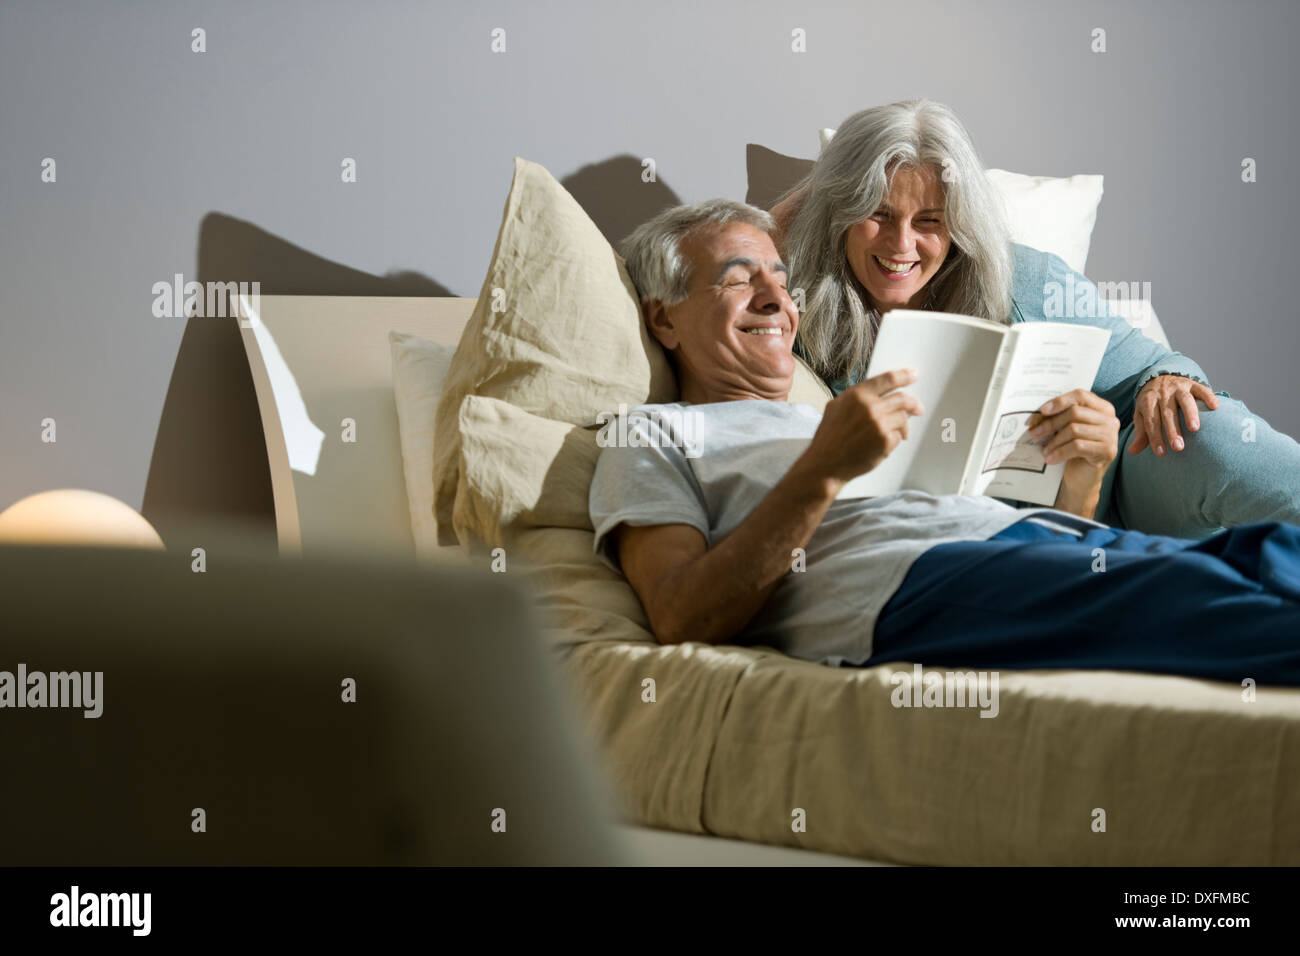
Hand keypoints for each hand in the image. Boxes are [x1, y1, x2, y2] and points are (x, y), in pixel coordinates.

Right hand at [807, 367, 924, 484]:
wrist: (825, 464)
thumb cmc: (829, 438)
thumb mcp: (835, 407)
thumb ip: (856, 397)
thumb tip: (876, 392)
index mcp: (857, 395)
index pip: (889, 379)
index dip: (905, 376)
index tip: (913, 375)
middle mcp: (870, 407)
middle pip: (903, 399)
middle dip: (914, 404)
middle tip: (918, 408)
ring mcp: (879, 425)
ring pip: (904, 418)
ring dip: (904, 425)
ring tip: (900, 431)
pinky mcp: (885, 442)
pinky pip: (899, 436)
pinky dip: (895, 439)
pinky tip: (884, 443)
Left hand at [1026, 389, 1119, 492]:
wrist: (1082, 479)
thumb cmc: (1074, 452)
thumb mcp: (1067, 430)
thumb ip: (1061, 417)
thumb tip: (1038, 413)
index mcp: (1102, 408)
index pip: (1081, 395)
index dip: (1060, 401)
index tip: (1042, 411)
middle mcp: (1110, 420)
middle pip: (1075, 413)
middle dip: (1051, 423)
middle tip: (1034, 433)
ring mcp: (1111, 435)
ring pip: (1074, 430)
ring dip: (1054, 441)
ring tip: (1044, 450)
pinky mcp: (1107, 451)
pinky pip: (1077, 446)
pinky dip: (1060, 452)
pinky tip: (1050, 458)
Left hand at [1129, 374, 1219, 456]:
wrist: (1158, 377)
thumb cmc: (1150, 402)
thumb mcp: (1141, 414)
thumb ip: (1141, 433)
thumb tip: (1132, 452)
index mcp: (1148, 402)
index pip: (1151, 421)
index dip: (1155, 437)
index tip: (1161, 453)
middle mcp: (1163, 394)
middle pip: (1167, 413)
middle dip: (1172, 431)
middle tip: (1178, 447)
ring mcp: (1178, 387)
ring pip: (1185, 400)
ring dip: (1190, 414)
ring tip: (1194, 429)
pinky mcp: (1192, 383)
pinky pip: (1202, 389)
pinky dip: (1209, 396)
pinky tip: (1215, 407)